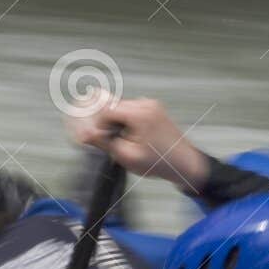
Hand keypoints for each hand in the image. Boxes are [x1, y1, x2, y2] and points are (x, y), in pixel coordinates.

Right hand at [66, 98, 209, 190]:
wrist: (185, 164)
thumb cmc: (159, 163)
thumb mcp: (127, 156)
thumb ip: (104, 141)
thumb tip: (83, 134)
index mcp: (139, 113)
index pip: (105, 110)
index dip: (98, 126)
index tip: (97, 140)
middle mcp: (145, 103)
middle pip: (113, 107)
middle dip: (106, 124)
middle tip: (107, 142)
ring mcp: (150, 105)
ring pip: (121, 110)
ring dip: (116, 124)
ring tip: (123, 143)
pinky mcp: (153, 110)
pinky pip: (131, 112)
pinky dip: (126, 123)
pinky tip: (131, 138)